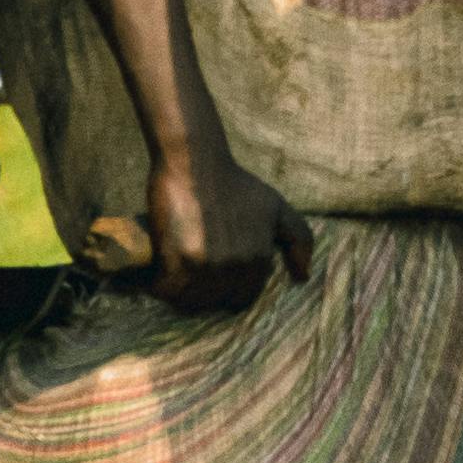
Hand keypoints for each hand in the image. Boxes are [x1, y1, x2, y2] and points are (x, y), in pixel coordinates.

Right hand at [143, 146, 313, 316]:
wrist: (196, 161)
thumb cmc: (235, 183)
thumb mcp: (275, 207)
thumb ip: (299, 239)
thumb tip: (303, 277)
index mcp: (259, 259)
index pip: (242, 297)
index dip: (228, 289)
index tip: (214, 276)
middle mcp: (236, 267)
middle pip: (215, 301)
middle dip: (204, 292)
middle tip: (191, 275)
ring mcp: (207, 266)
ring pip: (191, 301)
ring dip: (182, 293)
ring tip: (174, 276)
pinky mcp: (178, 261)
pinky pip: (168, 291)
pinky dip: (161, 287)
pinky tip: (159, 275)